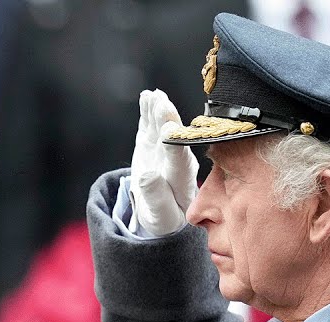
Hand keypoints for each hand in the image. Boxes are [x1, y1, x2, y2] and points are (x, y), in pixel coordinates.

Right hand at [129, 89, 199, 236]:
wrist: (162, 211)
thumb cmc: (165, 217)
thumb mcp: (161, 216)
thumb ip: (156, 197)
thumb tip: (148, 175)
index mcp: (182, 179)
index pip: (179, 160)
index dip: (174, 144)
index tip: (168, 130)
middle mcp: (178, 160)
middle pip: (174, 137)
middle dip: (168, 120)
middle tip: (162, 104)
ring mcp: (165, 149)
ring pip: (163, 126)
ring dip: (158, 110)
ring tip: (154, 96)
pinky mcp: (153, 143)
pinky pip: (151, 125)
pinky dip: (148, 111)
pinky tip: (147, 97)